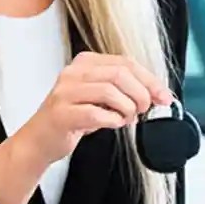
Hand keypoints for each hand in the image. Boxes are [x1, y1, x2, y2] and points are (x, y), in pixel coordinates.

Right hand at [15, 52, 172, 168]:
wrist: (40, 140)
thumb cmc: (73, 118)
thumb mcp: (100, 98)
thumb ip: (125, 90)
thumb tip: (158, 94)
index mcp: (85, 63)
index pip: (125, 63)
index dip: (150, 80)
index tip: (164, 96)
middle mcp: (73, 73)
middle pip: (119, 74)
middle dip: (141, 93)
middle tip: (144, 109)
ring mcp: (65, 92)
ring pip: (109, 90)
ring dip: (127, 108)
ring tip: (127, 118)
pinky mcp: (61, 113)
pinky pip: (96, 113)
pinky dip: (112, 120)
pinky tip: (113, 124)